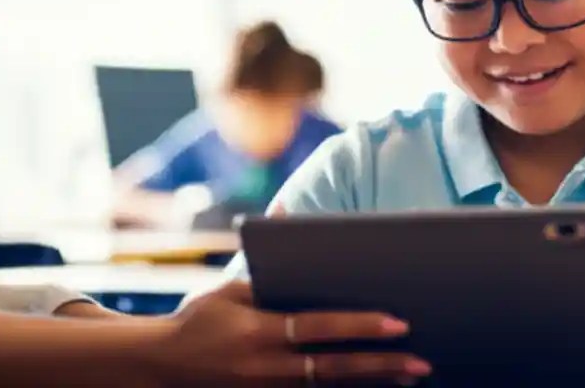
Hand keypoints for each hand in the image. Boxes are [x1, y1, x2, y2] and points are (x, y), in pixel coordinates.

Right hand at [153, 281, 431, 385]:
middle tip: (423, 359)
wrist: (161, 368)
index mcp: (258, 332)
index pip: (318, 328)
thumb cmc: (200, 320)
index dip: (359, 326)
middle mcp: (267, 367)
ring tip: (414, 377)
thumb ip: (265, 263)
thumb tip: (283, 214)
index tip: (397, 322)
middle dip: (382, 365)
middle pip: (336, 367)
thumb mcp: (228, 289)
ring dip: (375, 384)